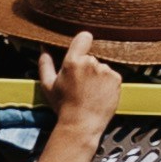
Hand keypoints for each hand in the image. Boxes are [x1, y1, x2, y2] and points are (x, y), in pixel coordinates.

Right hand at [46, 28, 123, 158]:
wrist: (81, 125)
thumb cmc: (63, 106)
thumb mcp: (48, 86)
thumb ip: (45, 64)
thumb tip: (43, 48)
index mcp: (73, 62)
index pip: (84, 37)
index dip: (83, 42)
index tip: (82, 48)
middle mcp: (91, 63)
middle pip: (91, 57)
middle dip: (87, 66)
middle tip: (81, 84)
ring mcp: (105, 71)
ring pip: (102, 67)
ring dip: (98, 75)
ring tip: (90, 92)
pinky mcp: (117, 79)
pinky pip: (112, 76)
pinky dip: (108, 83)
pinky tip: (100, 94)